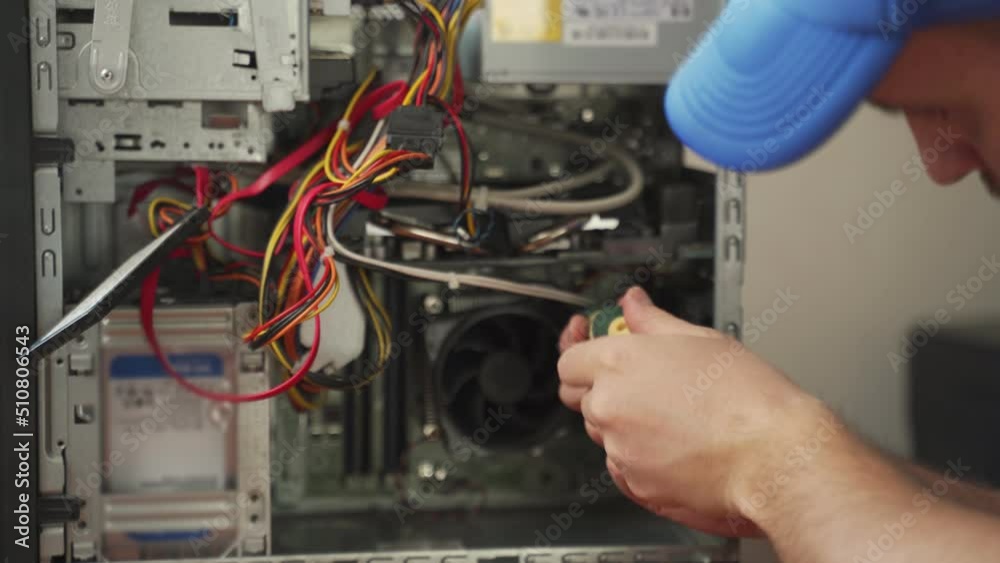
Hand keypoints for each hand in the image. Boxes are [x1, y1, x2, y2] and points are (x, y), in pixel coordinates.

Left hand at [558, 287, 834, 537]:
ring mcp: (620, 450)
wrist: (776, 460)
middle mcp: (611, 407)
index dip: (580, 353)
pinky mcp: (636, 486)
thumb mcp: (702, 340)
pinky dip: (639, 457)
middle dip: (603, 388)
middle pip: (582, 397)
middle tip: (640, 383)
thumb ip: (653, 321)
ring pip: (604, 434)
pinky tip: (676, 446)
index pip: (569, 359)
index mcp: (619, 364)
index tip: (588, 347)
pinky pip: (622, 467)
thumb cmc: (751, 402)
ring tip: (674, 416)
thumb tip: (634, 305)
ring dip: (625, 424)